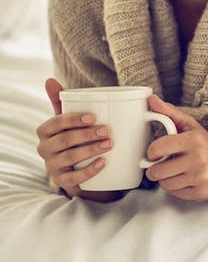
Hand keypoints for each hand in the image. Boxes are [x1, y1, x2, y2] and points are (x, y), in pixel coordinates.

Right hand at [37, 78, 113, 197]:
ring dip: (91, 150)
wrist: (75, 166)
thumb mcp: (67, 119)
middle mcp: (44, 149)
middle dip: (87, 135)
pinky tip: (103, 163)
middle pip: (64, 141)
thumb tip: (49, 79)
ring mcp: (52, 166)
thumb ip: (61, 100)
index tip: (93, 116)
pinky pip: (74, 178)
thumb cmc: (72, 136)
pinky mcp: (61, 182)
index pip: (55, 123)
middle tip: (107, 130)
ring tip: (109, 144)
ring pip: (70, 158)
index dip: (73, 119)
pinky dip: (89, 170)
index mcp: (45, 131)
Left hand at [145, 95, 207, 201]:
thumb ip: (169, 113)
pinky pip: (173, 193)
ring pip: (164, 184)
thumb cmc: (205, 145)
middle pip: (157, 171)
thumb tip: (151, 99)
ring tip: (174, 171)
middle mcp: (198, 159)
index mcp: (194, 140)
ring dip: (165, 179)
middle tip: (162, 164)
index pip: (158, 148)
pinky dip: (174, 188)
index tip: (155, 152)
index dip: (151, 152)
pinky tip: (182, 179)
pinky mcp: (200, 192)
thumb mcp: (189, 126)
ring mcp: (200, 177)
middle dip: (155, 169)